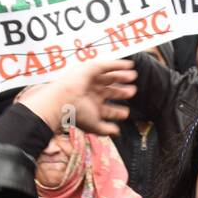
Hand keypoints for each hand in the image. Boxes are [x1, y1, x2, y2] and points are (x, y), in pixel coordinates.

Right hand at [18, 58, 136, 135]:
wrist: (64, 100)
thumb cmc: (76, 114)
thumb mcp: (93, 125)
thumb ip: (106, 130)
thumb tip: (116, 133)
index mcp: (91, 106)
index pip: (107, 109)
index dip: (117, 112)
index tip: (126, 113)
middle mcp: (91, 93)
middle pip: (109, 91)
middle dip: (121, 92)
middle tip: (132, 92)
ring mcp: (91, 80)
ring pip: (109, 77)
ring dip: (122, 76)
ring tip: (133, 76)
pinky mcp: (91, 69)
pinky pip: (107, 65)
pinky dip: (119, 64)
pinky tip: (130, 65)